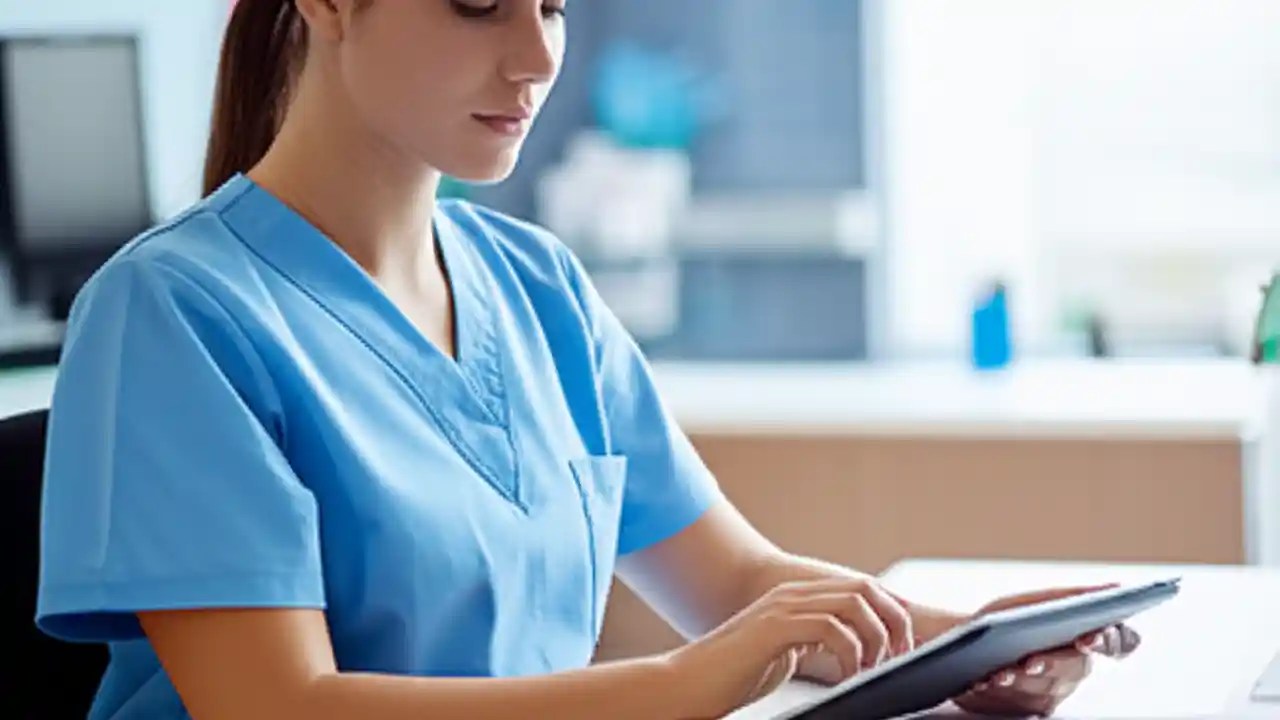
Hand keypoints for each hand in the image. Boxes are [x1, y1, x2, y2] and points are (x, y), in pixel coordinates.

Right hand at [667, 576, 915, 718]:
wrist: (687, 683)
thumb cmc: (732, 675)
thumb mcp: (786, 653)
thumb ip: (815, 641)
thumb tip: (853, 650)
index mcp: (797, 597)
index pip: (861, 588)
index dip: (890, 613)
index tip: (904, 648)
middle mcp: (792, 593)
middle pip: (866, 588)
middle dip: (893, 623)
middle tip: (897, 659)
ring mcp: (783, 607)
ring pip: (855, 602)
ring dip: (875, 638)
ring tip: (871, 669)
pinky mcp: (775, 628)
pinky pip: (831, 627)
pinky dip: (850, 653)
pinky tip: (845, 676)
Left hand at [952, 585, 1142, 716]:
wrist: (970, 640)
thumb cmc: (1008, 617)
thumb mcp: (1034, 601)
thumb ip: (1072, 597)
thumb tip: (1115, 587)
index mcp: (1087, 637)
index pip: (1118, 642)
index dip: (1109, 642)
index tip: (1087, 639)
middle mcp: (1075, 668)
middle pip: (1074, 669)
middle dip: (1051, 664)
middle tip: (1030, 662)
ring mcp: (1054, 692)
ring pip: (1044, 691)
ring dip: (1020, 683)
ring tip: (999, 675)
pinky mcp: (1029, 708)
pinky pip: (1018, 705)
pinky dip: (998, 693)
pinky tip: (982, 683)